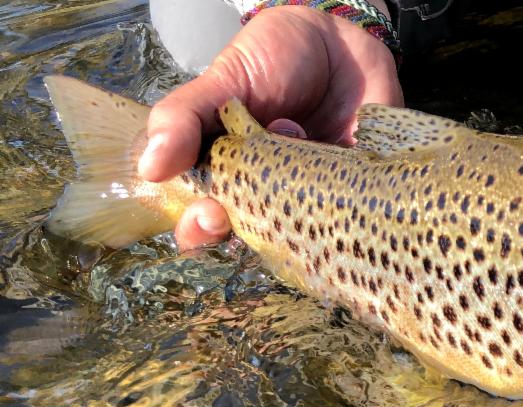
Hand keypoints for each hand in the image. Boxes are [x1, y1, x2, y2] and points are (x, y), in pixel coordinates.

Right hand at [138, 5, 401, 249]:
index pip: (208, 218)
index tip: (206, 218)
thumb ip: (184, 118)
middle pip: (254, 235)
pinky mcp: (359, 191)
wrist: (340, 41)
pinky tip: (333, 138)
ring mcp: (315, 196)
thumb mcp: (222, 80)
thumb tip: (149, 168)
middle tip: (243, 209)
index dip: (201, 229)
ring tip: (290, 128)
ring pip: (302, 228)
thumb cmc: (274, 59)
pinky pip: (351, 210)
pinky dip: (339, 184)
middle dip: (245, 229)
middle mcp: (272, 194)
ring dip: (292, 190)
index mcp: (231, 174)